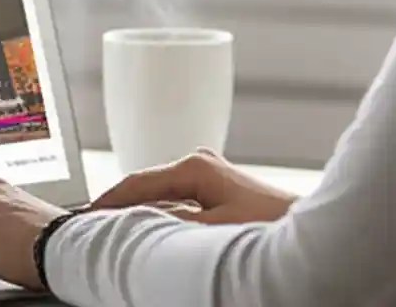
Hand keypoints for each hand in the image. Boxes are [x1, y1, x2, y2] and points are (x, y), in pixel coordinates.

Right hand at [90, 147, 295, 224]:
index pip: (136, 183)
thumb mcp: (211, 228)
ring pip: (160, 194)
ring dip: (139, 210)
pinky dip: (158, 213)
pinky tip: (148, 228)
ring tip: (113, 228)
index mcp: (194, 166)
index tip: (83, 216)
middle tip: (92, 225)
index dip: (107, 200)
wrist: (312, 233)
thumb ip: (170, 222)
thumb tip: (134, 218)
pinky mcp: (217, 187)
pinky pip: (176, 200)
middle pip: (145, 186)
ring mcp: (208, 173)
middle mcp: (199, 163)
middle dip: (119, 205)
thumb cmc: (270, 229)